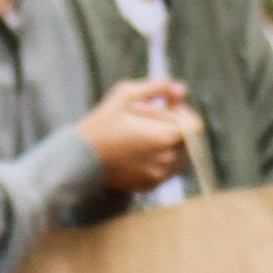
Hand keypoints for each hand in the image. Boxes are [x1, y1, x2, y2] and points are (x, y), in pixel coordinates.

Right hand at [80, 79, 194, 197]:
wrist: (78, 159)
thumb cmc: (101, 123)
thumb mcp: (126, 94)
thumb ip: (158, 87)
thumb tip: (181, 89)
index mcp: (165, 137)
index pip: (193, 125)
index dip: (183, 112)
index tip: (165, 105)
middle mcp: (166, 160)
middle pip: (187, 140)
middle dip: (174, 125)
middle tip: (150, 117)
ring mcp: (159, 175)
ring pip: (178, 156)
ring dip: (169, 142)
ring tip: (144, 133)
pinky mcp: (149, 185)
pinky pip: (166, 169)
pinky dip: (160, 157)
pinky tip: (139, 149)